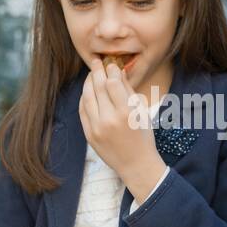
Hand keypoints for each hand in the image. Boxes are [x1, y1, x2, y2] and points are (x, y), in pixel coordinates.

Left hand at [80, 56, 166, 200]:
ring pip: (87, 97)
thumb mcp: (141, 112)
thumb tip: (118, 72)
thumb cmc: (143, 137)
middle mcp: (109, 120)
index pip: (113, 83)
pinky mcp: (89, 134)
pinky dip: (84, 98)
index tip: (111, 64)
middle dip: (97, 71)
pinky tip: (88, 91)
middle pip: (98, 87)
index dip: (111, 70)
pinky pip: (83, 111)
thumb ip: (128, 91)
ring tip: (92, 74)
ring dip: (88, 83)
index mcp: (126, 113)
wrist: (135, 164)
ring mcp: (97, 128)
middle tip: (97, 62)